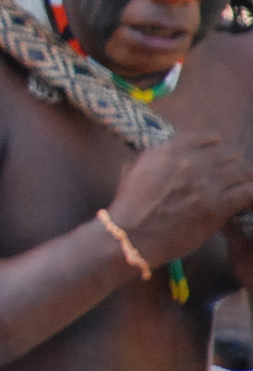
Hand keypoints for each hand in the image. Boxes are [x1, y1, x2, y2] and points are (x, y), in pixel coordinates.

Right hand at [108, 128, 252, 264]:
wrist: (133, 234)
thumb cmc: (129, 204)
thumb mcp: (133, 169)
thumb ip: (153, 157)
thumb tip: (163, 156)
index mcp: (170, 150)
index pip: (207, 136)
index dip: (214, 143)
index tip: (215, 149)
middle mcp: (193, 162)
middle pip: (230, 152)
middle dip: (231, 160)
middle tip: (229, 170)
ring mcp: (208, 184)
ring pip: (244, 170)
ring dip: (242, 176)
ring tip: (240, 183)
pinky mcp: (220, 206)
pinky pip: (249, 192)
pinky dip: (250, 192)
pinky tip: (246, 197)